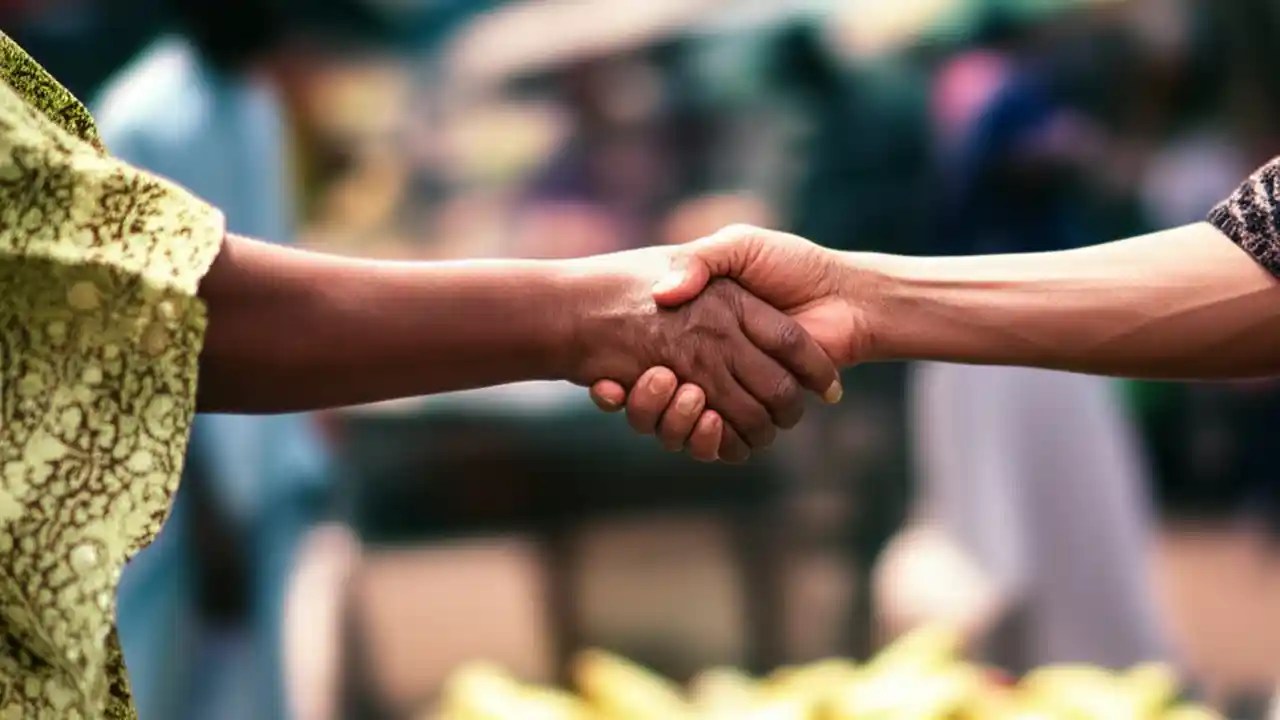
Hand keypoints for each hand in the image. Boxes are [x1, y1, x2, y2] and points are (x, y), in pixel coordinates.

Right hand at [590, 226, 870, 455]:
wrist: (850, 297)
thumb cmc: (794, 266)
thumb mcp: (737, 247)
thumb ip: (700, 262)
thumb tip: (664, 294)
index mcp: (699, 323)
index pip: (651, 353)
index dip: (630, 363)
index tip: (607, 372)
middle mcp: (710, 360)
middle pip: (663, 397)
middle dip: (647, 398)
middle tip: (645, 378)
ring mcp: (729, 389)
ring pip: (684, 423)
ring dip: (670, 418)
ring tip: (671, 389)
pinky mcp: (750, 413)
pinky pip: (716, 441)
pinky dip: (704, 439)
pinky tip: (704, 418)